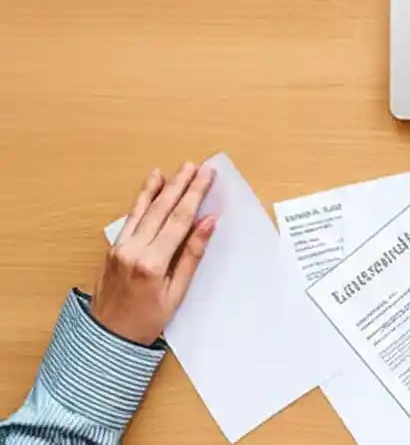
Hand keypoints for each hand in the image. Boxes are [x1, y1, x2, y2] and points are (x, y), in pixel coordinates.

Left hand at [91, 163, 217, 343]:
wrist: (108, 336)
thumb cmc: (146, 320)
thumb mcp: (177, 293)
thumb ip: (192, 255)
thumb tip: (207, 224)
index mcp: (153, 263)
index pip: (179, 220)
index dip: (195, 195)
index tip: (206, 176)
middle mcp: (134, 250)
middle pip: (162, 210)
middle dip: (180, 185)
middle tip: (195, 166)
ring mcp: (121, 247)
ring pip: (143, 210)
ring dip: (160, 188)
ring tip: (173, 170)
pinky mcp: (114, 248)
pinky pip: (130, 218)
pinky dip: (141, 200)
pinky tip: (149, 188)